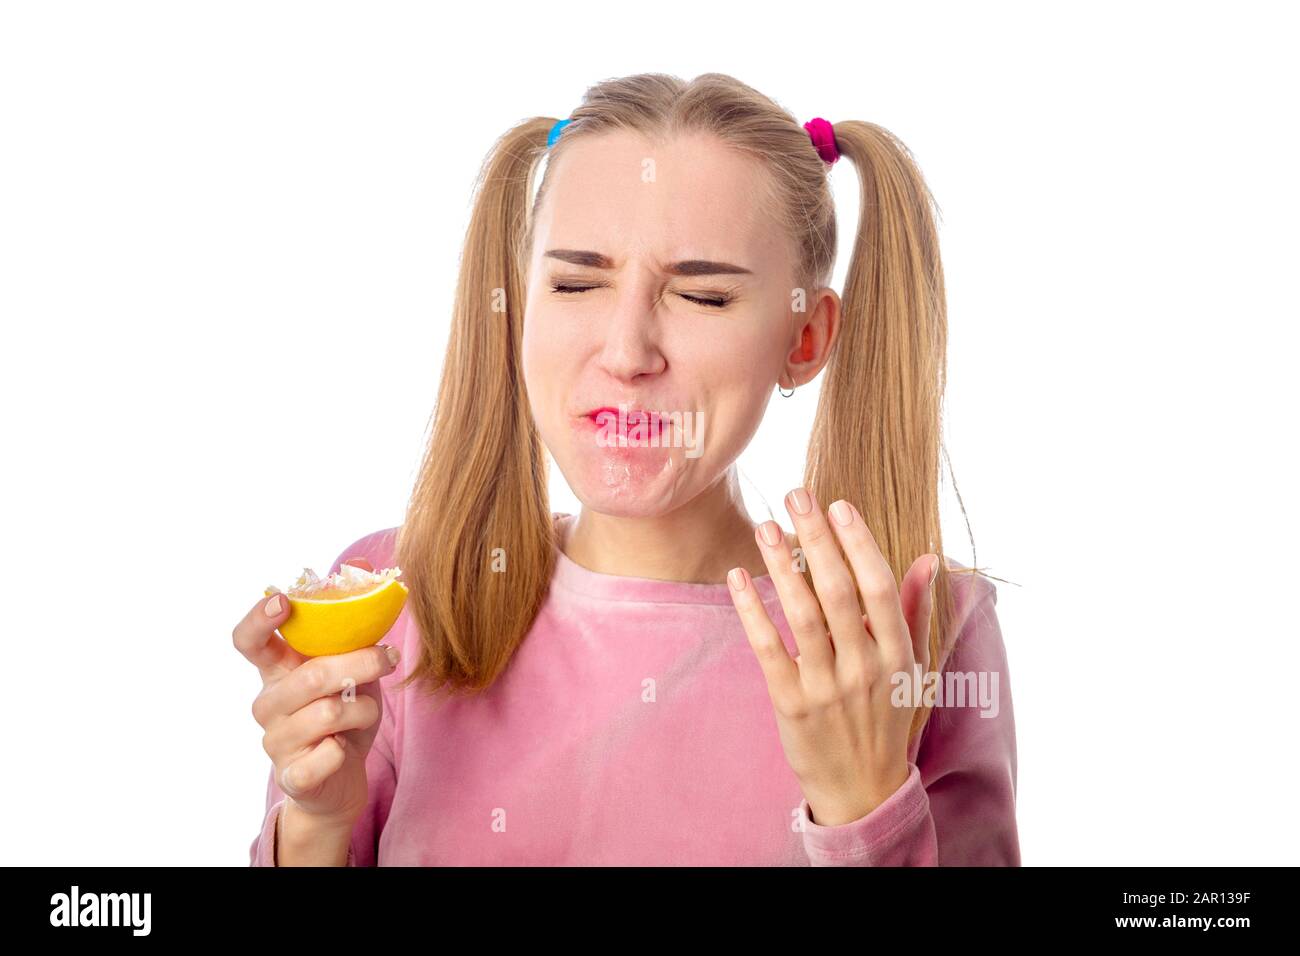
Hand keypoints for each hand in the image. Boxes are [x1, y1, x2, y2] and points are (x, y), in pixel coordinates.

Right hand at [235, 557, 398, 829]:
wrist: (340, 776)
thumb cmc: (344, 711)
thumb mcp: (352, 662)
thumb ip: (352, 620)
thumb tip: (363, 564)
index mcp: (276, 670)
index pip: (247, 640)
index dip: (258, 619)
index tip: (283, 601)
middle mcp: (268, 702)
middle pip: (311, 674)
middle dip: (360, 663)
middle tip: (387, 658)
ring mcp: (275, 741)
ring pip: (327, 713)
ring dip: (363, 708)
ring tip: (366, 709)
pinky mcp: (292, 775)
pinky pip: (325, 756)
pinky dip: (345, 749)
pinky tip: (343, 748)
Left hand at [727, 489, 938, 826]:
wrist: (862, 789)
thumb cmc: (886, 717)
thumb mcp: (913, 667)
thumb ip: (916, 610)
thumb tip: (929, 556)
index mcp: (898, 653)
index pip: (879, 587)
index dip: (858, 543)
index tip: (838, 504)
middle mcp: (865, 667)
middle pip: (839, 592)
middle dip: (817, 540)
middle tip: (796, 495)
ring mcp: (827, 687)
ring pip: (802, 616)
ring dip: (780, 568)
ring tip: (764, 527)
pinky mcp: (791, 704)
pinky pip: (768, 649)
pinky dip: (752, 612)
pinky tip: (737, 577)